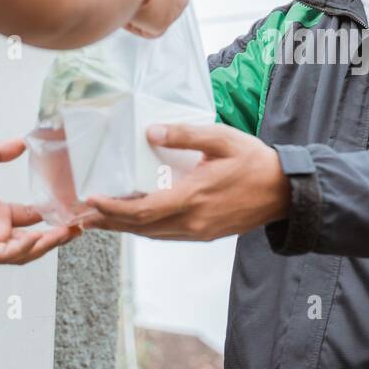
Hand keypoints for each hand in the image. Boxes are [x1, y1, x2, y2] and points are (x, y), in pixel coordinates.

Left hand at [0, 138, 80, 263]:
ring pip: (27, 251)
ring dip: (50, 243)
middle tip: (79, 225)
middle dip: (58, 235)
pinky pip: (11, 255)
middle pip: (34, 239)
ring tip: (71, 232)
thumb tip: (21, 143)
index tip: (68, 206)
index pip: (29, 219)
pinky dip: (30, 248)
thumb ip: (0, 152)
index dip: (50, 215)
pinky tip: (45, 236)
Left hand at [79, 124, 289, 240]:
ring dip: (125, 228)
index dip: (113, 209)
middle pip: (141, 228)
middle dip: (109, 223)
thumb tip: (151, 133)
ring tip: (101, 219)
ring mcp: (199, 232)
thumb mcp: (222, 139)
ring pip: (152, 234)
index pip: (142, 210)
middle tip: (82, 216)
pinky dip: (146, 228)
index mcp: (193, 198)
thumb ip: (185, 136)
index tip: (92, 201)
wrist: (286, 192)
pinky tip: (136, 220)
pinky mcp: (205, 234)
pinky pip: (167, 235)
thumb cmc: (255, 162)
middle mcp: (192, 222)